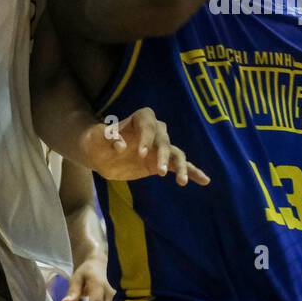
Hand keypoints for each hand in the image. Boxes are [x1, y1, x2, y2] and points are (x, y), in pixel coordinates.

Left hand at [84, 107, 209, 185]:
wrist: (100, 153)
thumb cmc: (97, 140)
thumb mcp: (97, 137)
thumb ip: (107, 138)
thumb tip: (119, 146)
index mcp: (141, 119)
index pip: (148, 124)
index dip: (147, 138)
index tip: (141, 154)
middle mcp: (155, 130)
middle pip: (164, 141)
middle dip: (163, 155)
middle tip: (160, 172)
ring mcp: (160, 147)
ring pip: (176, 154)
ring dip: (180, 167)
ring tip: (181, 181)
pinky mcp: (162, 162)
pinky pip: (180, 166)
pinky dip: (192, 172)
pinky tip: (204, 181)